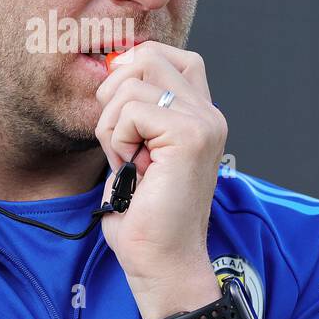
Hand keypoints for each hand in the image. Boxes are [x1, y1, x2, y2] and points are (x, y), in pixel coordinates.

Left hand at [93, 42, 228, 318]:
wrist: (161, 263)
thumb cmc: (143, 216)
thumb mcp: (135, 150)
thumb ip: (133, 110)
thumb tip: (110, 69)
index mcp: (199, 114)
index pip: (165, 55)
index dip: (131, 69)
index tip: (118, 111)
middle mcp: (208, 113)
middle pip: (146, 57)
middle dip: (113, 95)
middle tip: (119, 141)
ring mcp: (203, 122)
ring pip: (130, 85)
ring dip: (112, 127)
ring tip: (128, 163)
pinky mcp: (190, 136)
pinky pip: (130, 112)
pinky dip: (117, 142)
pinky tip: (132, 170)